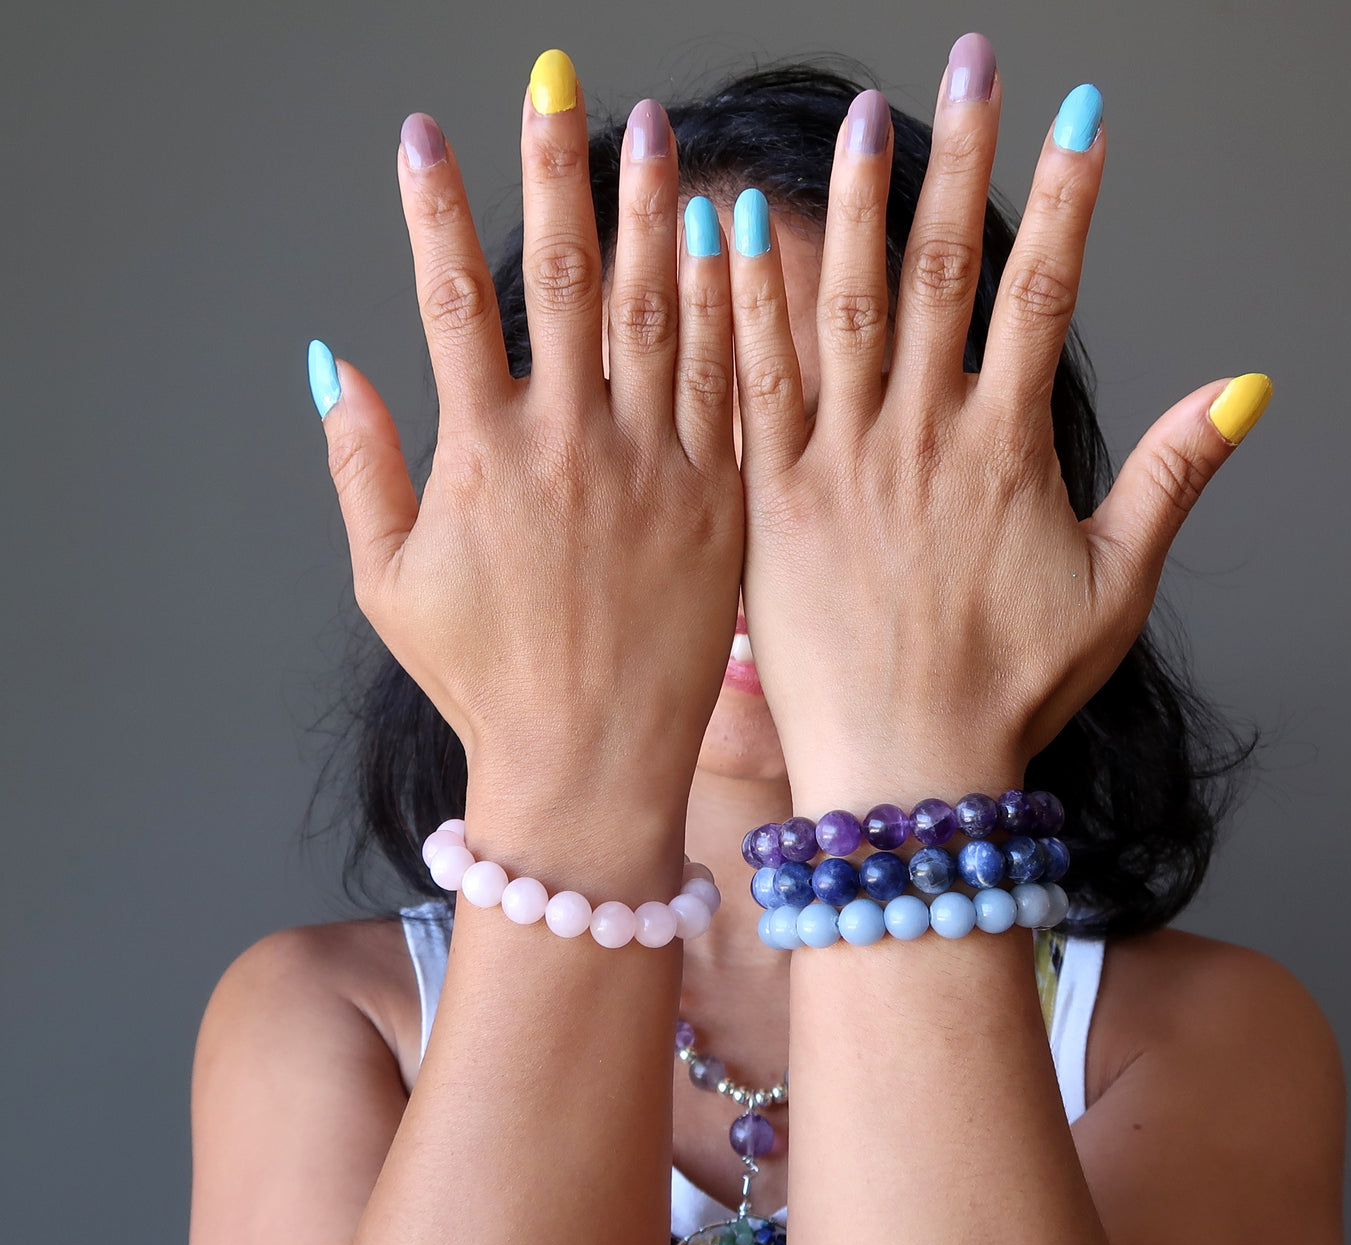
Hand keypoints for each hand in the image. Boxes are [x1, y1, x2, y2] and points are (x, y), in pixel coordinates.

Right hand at [310, 54, 741, 807]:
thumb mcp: (389, 585)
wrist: (590, 762)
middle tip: (559, 87)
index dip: (434, 207)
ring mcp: (656, 470)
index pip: (449, 298)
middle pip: (565, 280)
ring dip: (651, 216)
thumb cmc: (486, 682)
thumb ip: (358, 470)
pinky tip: (726, 242)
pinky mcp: (720, 502)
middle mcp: (571, 445)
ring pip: (656, 316)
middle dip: (557, 174)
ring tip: (652, 134)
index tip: (426, 132)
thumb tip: (333, 365)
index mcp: (484, 457)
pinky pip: (727, 387)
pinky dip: (727, 309)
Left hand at [727, 54, 1270, 807]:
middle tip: (970, 66)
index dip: (1067, 199)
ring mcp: (842, 464)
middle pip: (944, 275)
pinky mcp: (774, 500)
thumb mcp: (1114, 590)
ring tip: (863, 117)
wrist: (905, 767)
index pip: (1043, 295)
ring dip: (856, 206)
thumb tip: (1242, 389)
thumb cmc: (1009, 692)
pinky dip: (742, 304)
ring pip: (847, 309)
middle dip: (961, 162)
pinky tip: (726, 227)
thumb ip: (1169, 480)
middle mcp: (923, 438)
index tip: (1077, 113)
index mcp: (1006, 451)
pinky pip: (755, 385)